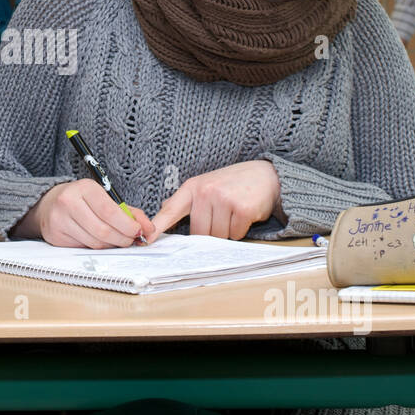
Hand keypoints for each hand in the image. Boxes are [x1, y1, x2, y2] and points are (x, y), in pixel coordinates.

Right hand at [20, 180, 155, 248]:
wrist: (48, 204)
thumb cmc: (82, 200)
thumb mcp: (104, 198)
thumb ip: (128, 211)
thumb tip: (148, 228)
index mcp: (84, 188)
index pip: (109, 211)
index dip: (127, 225)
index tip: (139, 231)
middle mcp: (69, 202)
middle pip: (103, 230)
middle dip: (122, 239)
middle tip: (131, 240)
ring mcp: (60, 220)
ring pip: (94, 242)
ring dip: (111, 245)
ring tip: (116, 240)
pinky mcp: (55, 236)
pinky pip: (84, 248)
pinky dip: (96, 247)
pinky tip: (99, 240)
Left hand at [150, 161, 281, 238]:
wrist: (267, 175)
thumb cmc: (233, 183)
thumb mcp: (206, 184)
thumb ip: (187, 199)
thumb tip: (164, 208)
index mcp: (193, 187)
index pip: (171, 210)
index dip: (158, 226)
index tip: (147, 239)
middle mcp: (206, 192)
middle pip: (198, 232)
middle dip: (211, 231)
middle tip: (222, 215)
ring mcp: (224, 199)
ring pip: (218, 236)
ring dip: (227, 231)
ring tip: (234, 213)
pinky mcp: (242, 209)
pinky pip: (235, 234)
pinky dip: (241, 230)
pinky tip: (245, 214)